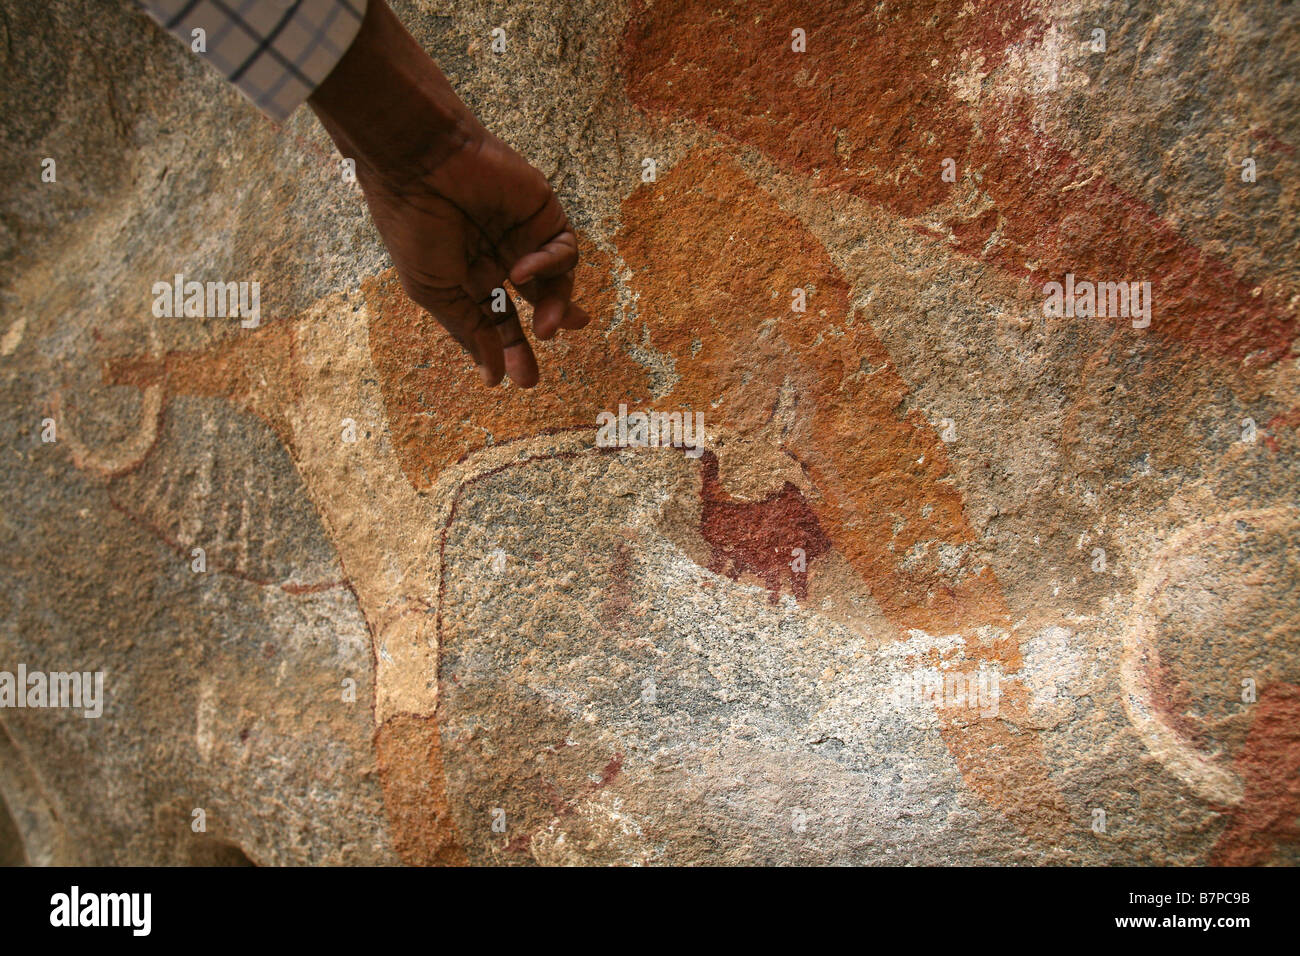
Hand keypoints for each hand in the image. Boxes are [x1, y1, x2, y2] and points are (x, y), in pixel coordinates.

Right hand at [308, 0, 588, 387]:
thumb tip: (494, 378)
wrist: (418, 163)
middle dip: (540, 336)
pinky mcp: (544, 212)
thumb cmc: (415, 226)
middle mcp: (500, 256)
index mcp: (469, 275)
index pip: (500, 320)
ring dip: (557, 308)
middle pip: (536, 305)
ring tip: (545, 328)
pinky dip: (550, 265)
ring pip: (558, 281)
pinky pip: (564, 249)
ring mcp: (524, 235)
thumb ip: (470, 330)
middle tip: (535, 374)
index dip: (509, 350)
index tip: (513, 381)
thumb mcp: (436, 291)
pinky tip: (522, 271)